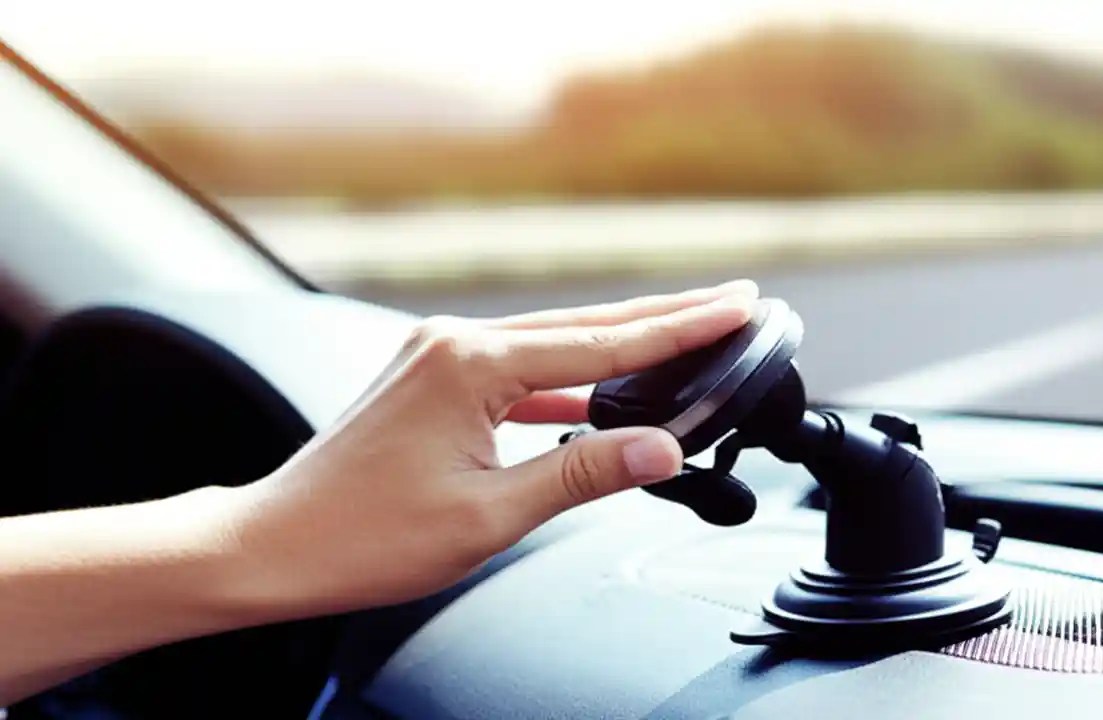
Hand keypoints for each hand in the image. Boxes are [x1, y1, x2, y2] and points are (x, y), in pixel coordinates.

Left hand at [225, 281, 757, 616]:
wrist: (274, 544)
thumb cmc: (364, 536)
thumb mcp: (489, 514)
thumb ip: (583, 472)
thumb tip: (662, 450)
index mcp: (471, 363)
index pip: (603, 345)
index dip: (680, 331)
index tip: (737, 309)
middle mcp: (453, 341)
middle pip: (585, 327)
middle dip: (665, 317)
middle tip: (734, 298)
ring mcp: (438, 354)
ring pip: (553, 343)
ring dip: (620, 344)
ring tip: (684, 334)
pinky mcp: (431, 377)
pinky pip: (519, 369)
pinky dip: (568, 378)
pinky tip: (602, 391)